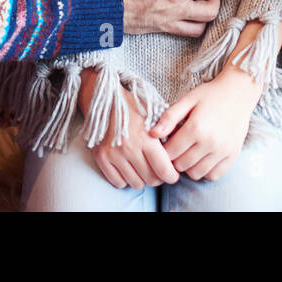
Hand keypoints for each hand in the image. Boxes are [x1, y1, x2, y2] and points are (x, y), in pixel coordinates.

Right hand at [79, 68, 179, 188]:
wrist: (104, 98)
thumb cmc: (132, 106)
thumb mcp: (153, 114)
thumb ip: (166, 133)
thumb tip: (180, 150)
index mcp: (146, 137)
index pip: (164, 170)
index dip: (172, 176)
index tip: (173, 174)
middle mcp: (129, 148)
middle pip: (151, 179)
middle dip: (158, 177)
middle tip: (158, 170)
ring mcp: (113, 154)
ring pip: (136, 183)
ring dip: (142, 179)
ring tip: (142, 167)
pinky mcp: (101, 157)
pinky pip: (118, 182)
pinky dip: (125, 179)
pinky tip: (128, 168)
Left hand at [148, 68, 262, 181]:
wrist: (239, 92)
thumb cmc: (210, 94)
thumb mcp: (187, 100)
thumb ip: (169, 117)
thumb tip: (152, 134)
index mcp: (196, 128)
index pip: (170, 152)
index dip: (164, 150)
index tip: (165, 143)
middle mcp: (210, 143)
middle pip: (181, 165)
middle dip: (175, 159)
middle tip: (176, 148)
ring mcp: (223, 151)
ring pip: (196, 173)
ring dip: (189, 166)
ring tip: (189, 153)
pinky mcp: (232, 155)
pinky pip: (213, 175)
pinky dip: (205, 171)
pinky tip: (202, 158)